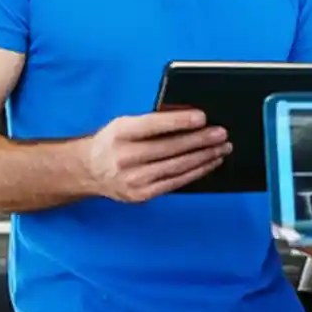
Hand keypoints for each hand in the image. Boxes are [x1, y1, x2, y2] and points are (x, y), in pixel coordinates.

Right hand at [81, 108, 230, 202]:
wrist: (89, 171)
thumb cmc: (113, 142)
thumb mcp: (124, 124)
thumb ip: (151, 122)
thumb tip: (190, 119)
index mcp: (121, 132)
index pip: (154, 125)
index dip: (180, 121)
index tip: (202, 117)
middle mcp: (125, 156)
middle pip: (170, 148)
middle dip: (200, 140)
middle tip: (222, 133)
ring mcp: (134, 179)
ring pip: (177, 167)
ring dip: (204, 157)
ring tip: (222, 148)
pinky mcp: (142, 194)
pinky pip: (176, 182)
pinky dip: (196, 172)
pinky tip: (210, 163)